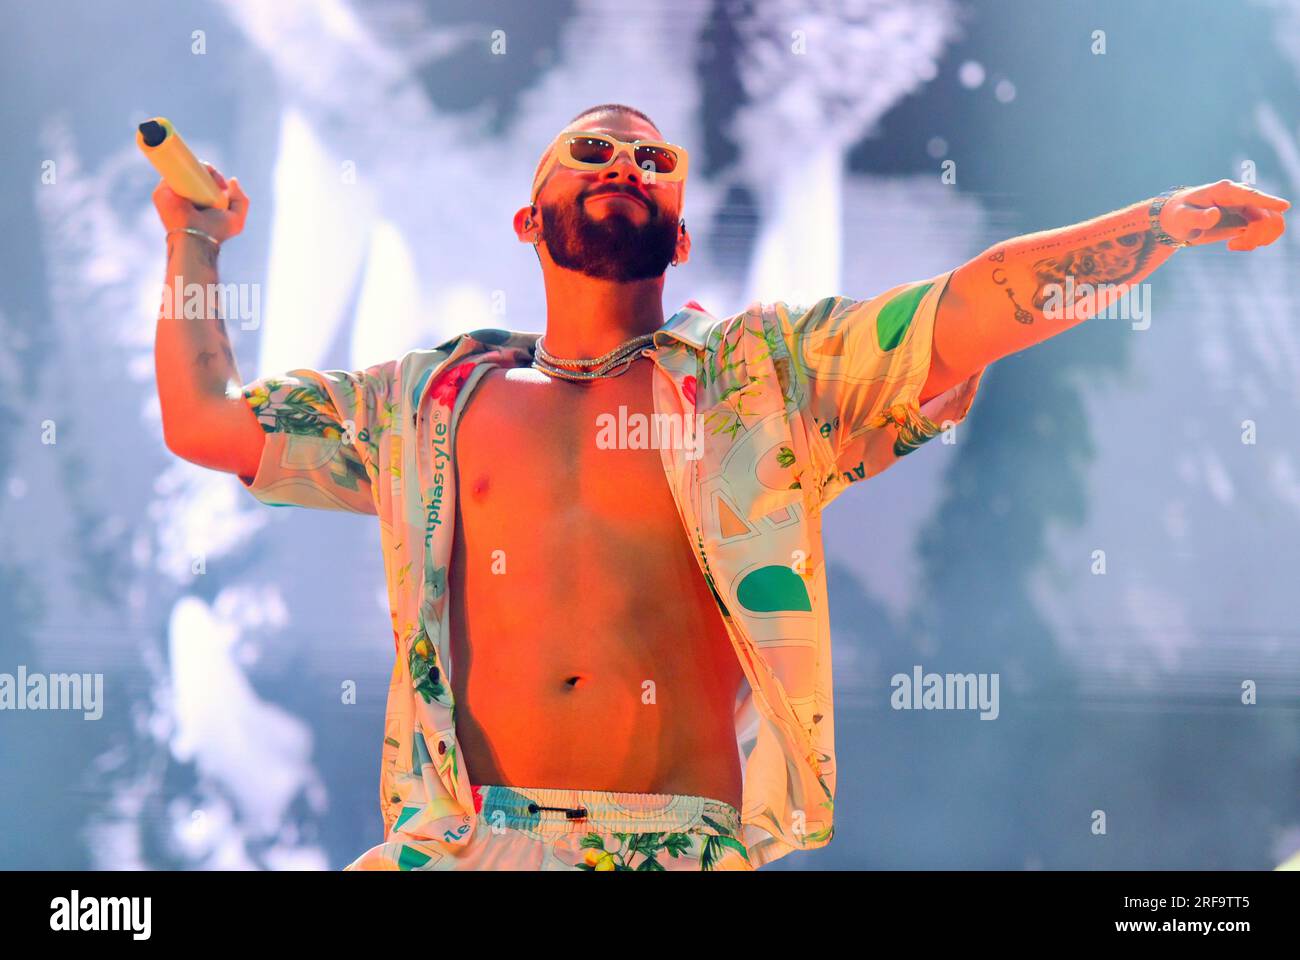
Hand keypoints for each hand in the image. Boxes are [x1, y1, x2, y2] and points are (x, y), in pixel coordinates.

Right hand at [151, 161, 248, 243]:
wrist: (195, 237)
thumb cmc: (216, 231)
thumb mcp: (236, 219)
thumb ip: (241, 200)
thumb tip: (232, 180)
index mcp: (200, 201)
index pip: (205, 180)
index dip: (213, 176)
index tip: (220, 182)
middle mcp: (185, 196)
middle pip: (193, 173)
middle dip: (204, 170)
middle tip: (211, 174)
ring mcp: (172, 193)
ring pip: (181, 171)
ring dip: (192, 167)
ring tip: (202, 175)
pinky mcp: (161, 193)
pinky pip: (167, 173)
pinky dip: (175, 166)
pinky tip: (188, 169)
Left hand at [1159, 180, 1288, 250]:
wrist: (1178, 220)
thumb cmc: (1177, 216)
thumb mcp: (1181, 218)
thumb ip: (1196, 217)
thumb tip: (1215, 214)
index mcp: (1225, 191)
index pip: (1250, 195)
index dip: (1268, 201)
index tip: (1285, 207)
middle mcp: (1241, 195)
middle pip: (1265, 215)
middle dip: (1254, 236)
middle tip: (1231, 247)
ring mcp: (1248, 205)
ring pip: (1272, 222)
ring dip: (1260, 239)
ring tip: (1235, 246)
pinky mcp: (1250, 217)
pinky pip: (1269, 228)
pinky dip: (1261, 240)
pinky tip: (1239, 244)